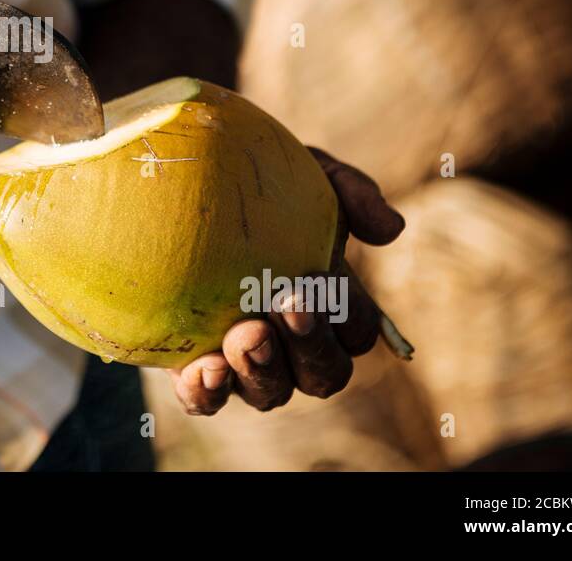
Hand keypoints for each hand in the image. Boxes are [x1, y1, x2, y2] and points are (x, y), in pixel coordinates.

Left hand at [168, 148, 404, 415]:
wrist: (180, 183)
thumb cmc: (254, 179)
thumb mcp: (303, 170)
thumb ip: (349, 189)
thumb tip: (392, 230)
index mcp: (329, 303)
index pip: (356, 331)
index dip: (347, 318)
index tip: (316, 280)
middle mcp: (294, 343)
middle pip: (324, 373)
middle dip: (310, 345)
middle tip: (285, 301)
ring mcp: (246, 361)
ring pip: (271, 394)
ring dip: (264, 370)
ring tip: (246, 334)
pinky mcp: (194, 371)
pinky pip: (206, 401)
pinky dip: (209, 394)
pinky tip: (203, 368)